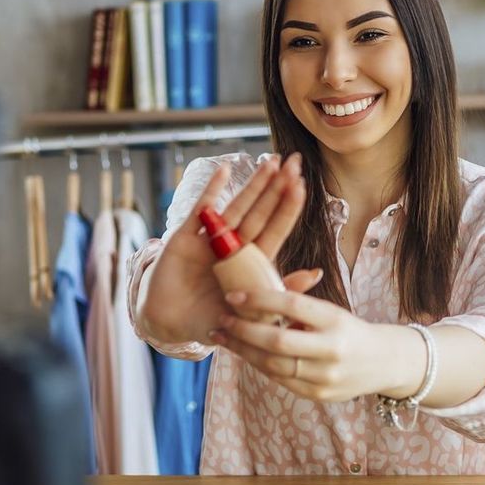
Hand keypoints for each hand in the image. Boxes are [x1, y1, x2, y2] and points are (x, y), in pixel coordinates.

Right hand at [138, 154, 308, 344]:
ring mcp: (209, 241)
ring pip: (236, 208)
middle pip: (260, 213)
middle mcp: (232, 248)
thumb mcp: (247, 310)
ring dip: (253, 186)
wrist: (167, 323)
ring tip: (271, 163)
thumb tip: (317, 273)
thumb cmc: (208, 321)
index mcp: (249, 265)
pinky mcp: (185, 238)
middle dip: (277, 187)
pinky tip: (225, 171)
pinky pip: (200, 211)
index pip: (274, 231)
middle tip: (295, 161)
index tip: (302, 185)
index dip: (287, 209)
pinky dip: (211, 192)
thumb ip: (281, 289)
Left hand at [209, 288, 424, 403]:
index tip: (233, 295)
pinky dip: (259, 364)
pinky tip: (244, 352)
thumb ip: (299, 304)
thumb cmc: (348, 330)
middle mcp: (332, 349)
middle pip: (277, 341)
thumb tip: (255, 294)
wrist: (384, 363)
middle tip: (221, 320)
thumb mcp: (331, 311)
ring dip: (243, 350)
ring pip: (273, 364)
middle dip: (243, 330)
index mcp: (335, 320)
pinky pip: (279, 379)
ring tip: (223, 337)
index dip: (259, 299)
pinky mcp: (318, 395)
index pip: (292, 304)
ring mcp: (325, 376)